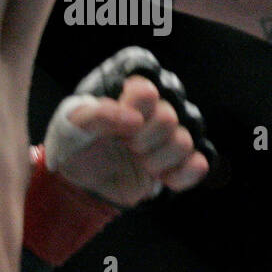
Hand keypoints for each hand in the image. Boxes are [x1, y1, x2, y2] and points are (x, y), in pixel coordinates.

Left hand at [45, 48, 213, 208]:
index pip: (147, 90)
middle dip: (142, 140)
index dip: (135, 109)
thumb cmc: (78, 143)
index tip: (118, 127)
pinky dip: (180, 175)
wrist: (84, 181)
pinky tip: (161, 178)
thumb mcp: (72, 125)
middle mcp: (158, 109)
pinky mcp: (183, 161)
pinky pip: (199, 164)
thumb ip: (98, 114)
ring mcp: (172, 135)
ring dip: (156, 160)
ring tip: (138, 162)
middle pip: (168, 117)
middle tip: (125, 146)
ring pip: (184, 142)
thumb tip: (136, 120)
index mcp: (132, 92)